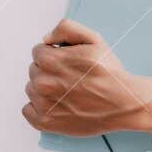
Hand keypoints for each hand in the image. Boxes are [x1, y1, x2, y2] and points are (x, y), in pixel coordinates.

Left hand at [21, 18, 149, 135]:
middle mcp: (43, 83)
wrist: (124, 103)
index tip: (68, 62)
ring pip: (31, 89)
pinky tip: (58, 105)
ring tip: (67, 92)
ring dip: (44, 89)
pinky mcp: (45, 122)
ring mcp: (43, 104)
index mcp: (50, 61)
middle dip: (49, 71)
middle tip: (71, 78)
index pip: (38, 52)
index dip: (54, 54)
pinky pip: (28, 110)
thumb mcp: (93, 39)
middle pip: (34, 70)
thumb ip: (66, 29)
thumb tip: (46, 39)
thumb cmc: (109, 73)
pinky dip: (39, 108)